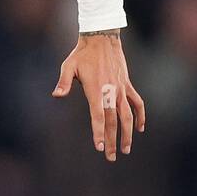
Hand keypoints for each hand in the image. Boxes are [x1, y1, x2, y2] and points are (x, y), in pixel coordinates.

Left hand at [52, 31, 145, 160]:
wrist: (102, 38)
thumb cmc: (82, 54)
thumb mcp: (68, 66)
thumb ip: (63, 82)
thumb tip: (56, 95)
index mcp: (95, 89)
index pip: (98, 116)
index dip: (99, 132)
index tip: (100, 148)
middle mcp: (110, 91)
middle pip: (113, 120)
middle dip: (113, 140)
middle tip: (112, 157)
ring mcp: (121, 88)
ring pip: (127, 115)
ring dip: (128, 133)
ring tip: (127, 149)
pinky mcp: (127, 84)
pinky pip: (137, 102)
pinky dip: (140, 115)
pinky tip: (140, 128)